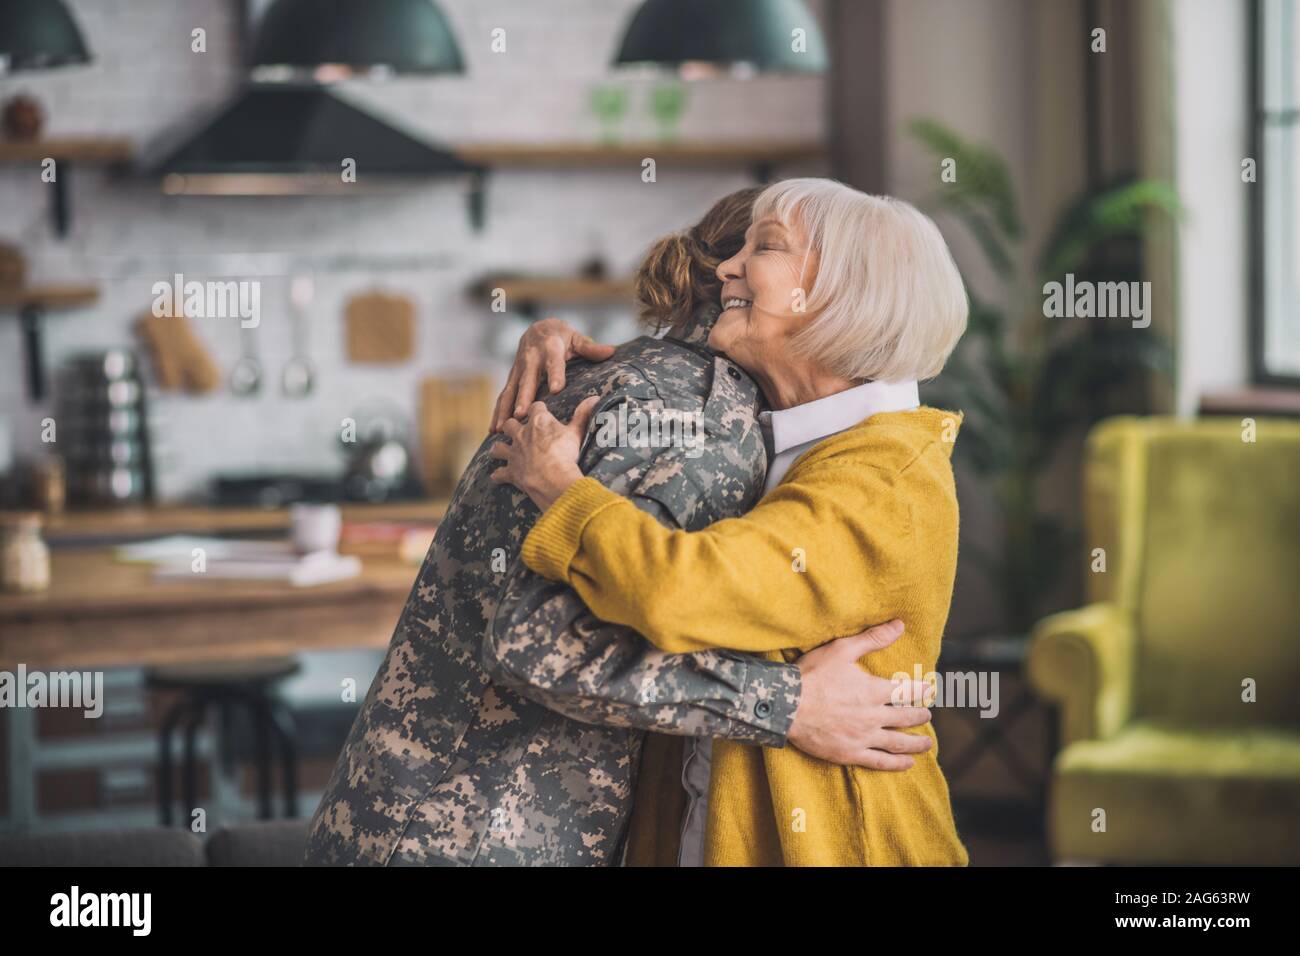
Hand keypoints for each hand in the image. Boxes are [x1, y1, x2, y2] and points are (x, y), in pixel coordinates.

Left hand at [490, 395, 599, 509]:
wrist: (553, 479)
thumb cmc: (565, 454)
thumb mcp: (576, 433)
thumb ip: (583, 415)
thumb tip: (595, 397)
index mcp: (538, 422)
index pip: (535, 407)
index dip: (538, 408)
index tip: (541, 410)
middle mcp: (522, 434)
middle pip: (510, 424)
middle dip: (511, 425)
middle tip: (516, 428)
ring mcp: (514, 453)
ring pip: (498, 447)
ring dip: (498, 448)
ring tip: (499, 450)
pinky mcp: (510, 471)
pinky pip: (499, 473)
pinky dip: (498, 476)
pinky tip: (498, 477)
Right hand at [492, 318, 614, 430]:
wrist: (537, 328)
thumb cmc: (561, 336)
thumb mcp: (576, 338)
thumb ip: (591, 348)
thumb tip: (610, 351)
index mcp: (550, 348)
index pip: (554, 363)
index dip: (555, 374)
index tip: (556, 389)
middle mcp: (531, 359)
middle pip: (527, 380)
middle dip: (524, 397)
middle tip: (522, 414)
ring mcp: (518, 369)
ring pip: (510, 391)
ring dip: (505, 409)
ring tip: (502, 428)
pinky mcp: (512, 378)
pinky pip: (504, 396)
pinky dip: (497, 412)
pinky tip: (493, 429)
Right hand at [787, 620, 936, 769]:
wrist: (786, 706)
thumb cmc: (812, 675)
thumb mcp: (842, 650)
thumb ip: (873, 639)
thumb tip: (899, 625)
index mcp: (874, 690)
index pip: (907, 691)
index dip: (921, 690)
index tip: (929, 690)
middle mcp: (874, 716)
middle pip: (906, 717)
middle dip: (920, 715)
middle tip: (927, 715)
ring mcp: (863, 737)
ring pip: (898, 742)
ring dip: (916, 743)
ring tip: (927, 743)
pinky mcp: (850, 753)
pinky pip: (880, 762)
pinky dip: (897, 764)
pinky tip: (907, 763)